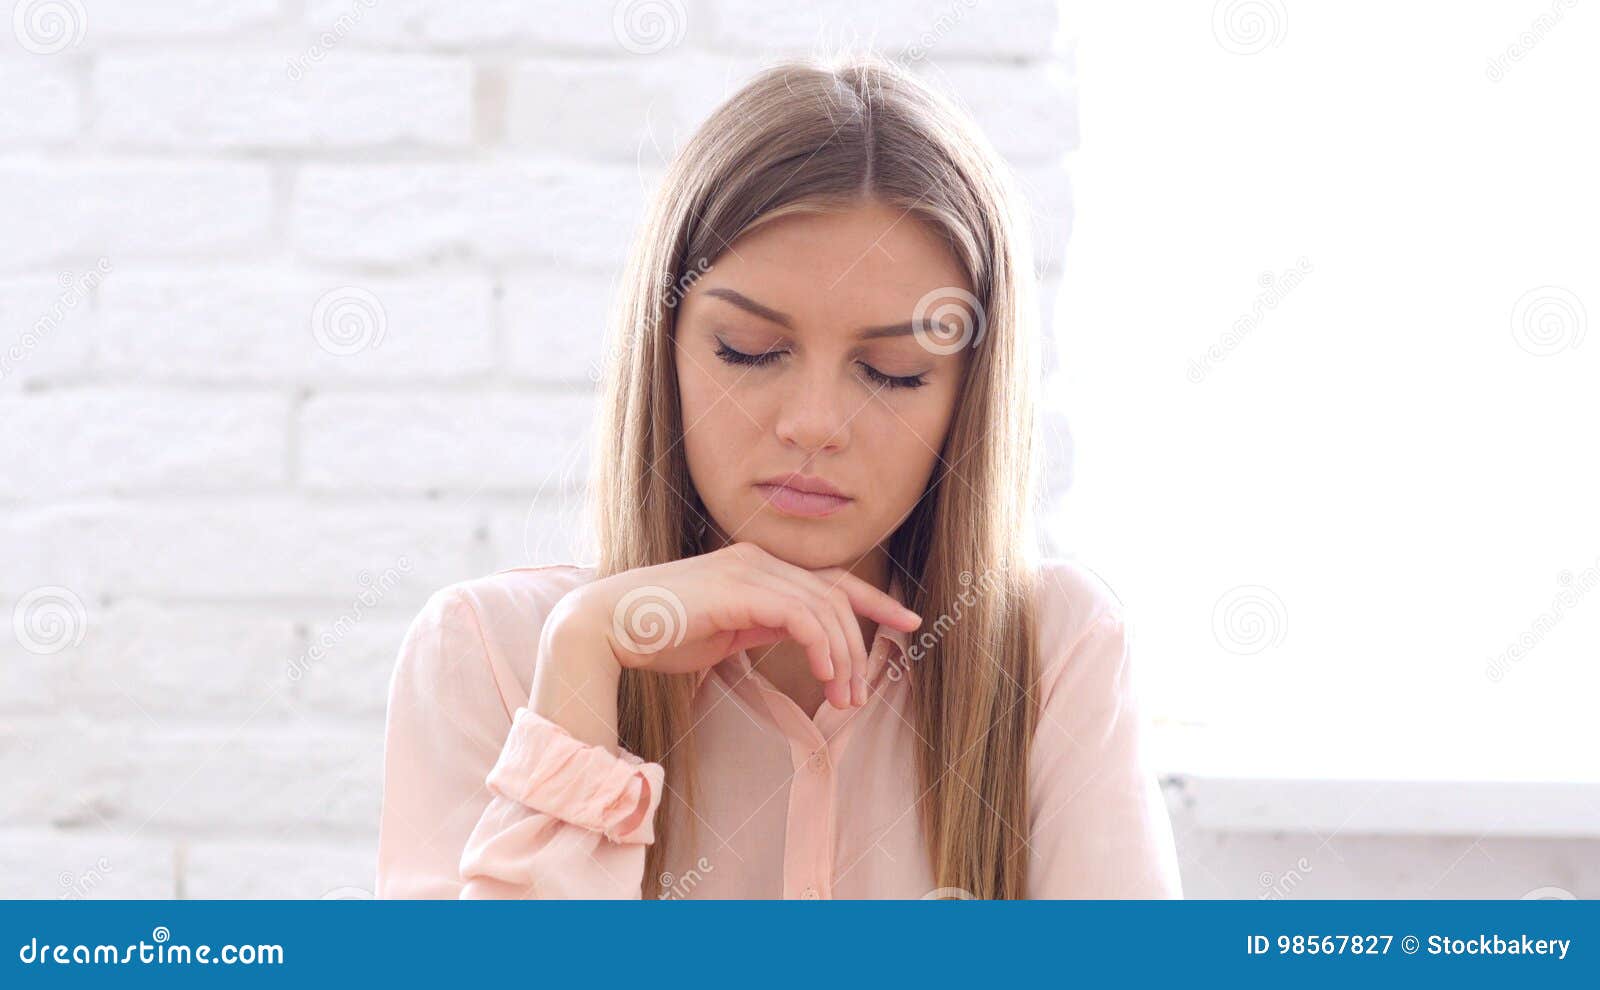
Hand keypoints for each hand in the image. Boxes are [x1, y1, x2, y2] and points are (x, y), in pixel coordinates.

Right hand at [564, 542, 921, 709]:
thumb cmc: (660, 635)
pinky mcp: (738, 589)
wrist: (607, 627)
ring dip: (842, 657)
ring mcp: (748, 570)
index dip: (874, 601)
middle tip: (859, 695)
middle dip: (859, 646)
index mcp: (757, 567)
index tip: (909, 624)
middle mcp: (758, 560)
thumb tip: (803, 641)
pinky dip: (821, 645)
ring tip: (843, 698)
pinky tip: (822, 675)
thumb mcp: (727, 632)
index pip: (831, 580)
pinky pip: (800, 615)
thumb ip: (764, 627)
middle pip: (835, 597)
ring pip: (824, 608)